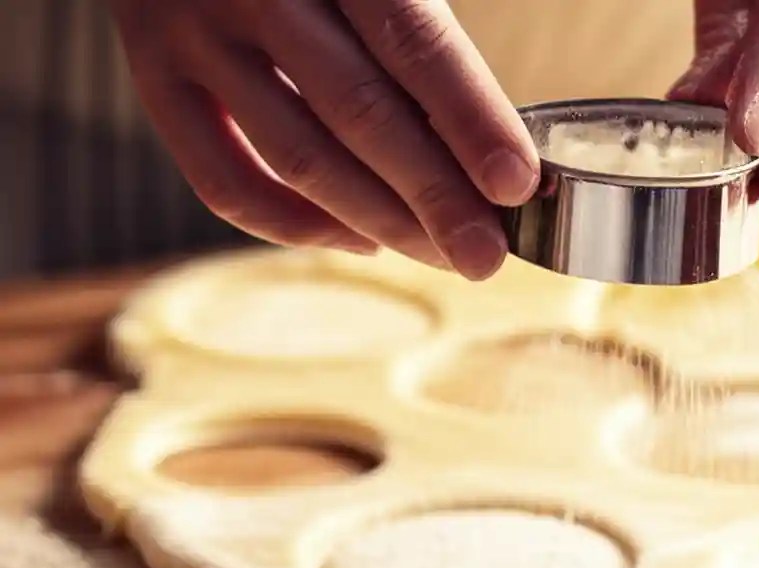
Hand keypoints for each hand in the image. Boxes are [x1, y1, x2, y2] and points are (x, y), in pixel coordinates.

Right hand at [108, 0, 539, 279]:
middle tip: (487, 255)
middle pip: (360, 112)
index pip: (415, 43)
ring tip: (441, 254)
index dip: (471, 120)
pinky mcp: (154, 82)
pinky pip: (225, 182)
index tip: (516, 185)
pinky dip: (298, 227)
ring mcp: (192, 35)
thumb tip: (491, 151)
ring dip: (381, 222)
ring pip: (298, 158)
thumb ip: (420, 35)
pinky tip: (360, 239)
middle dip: (435, 197)